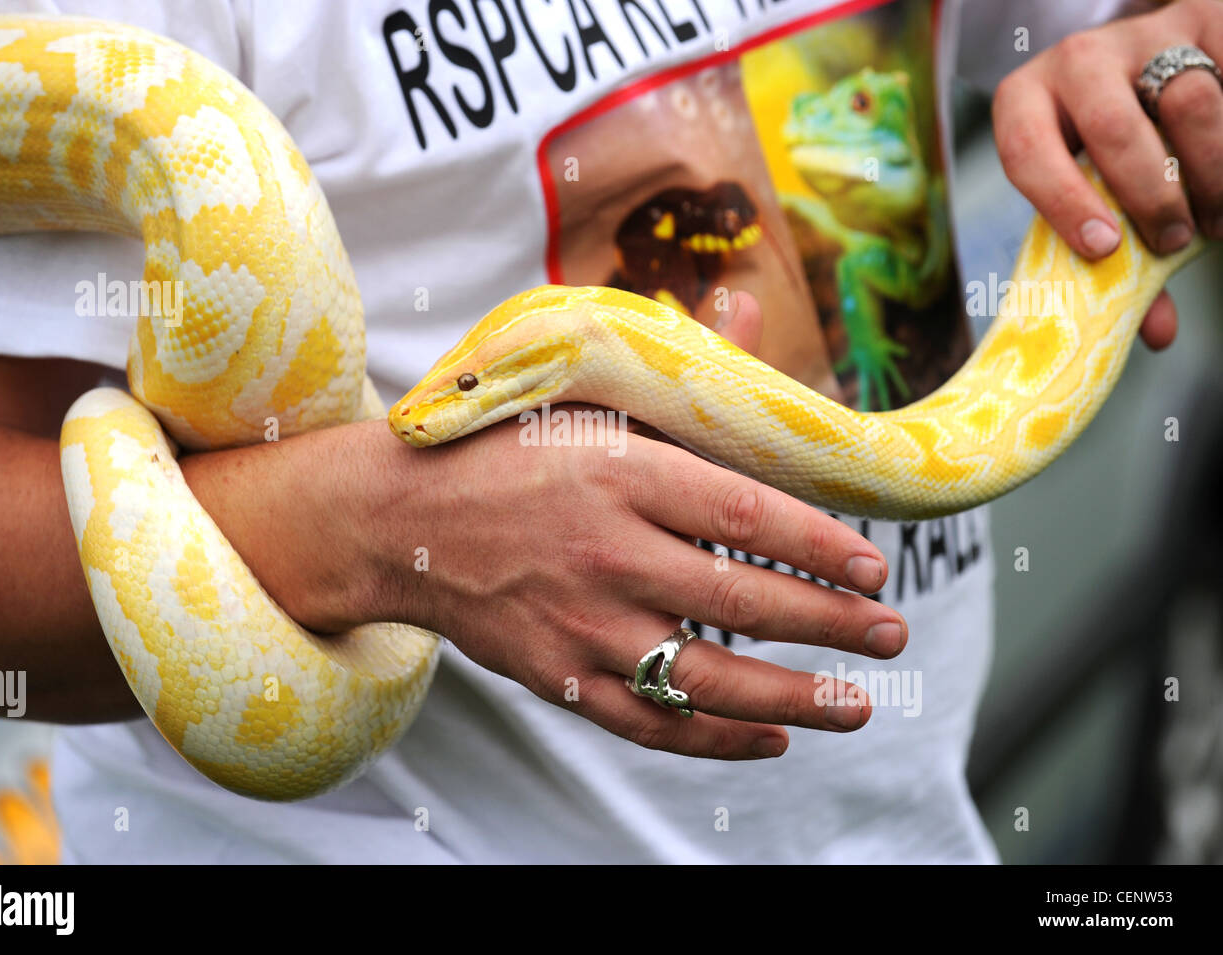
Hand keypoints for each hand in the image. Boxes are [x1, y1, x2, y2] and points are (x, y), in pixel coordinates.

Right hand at [355, 291, 906, 759]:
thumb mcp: (581, 394)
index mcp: (619, 472)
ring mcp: (580, 624)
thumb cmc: (499, 450)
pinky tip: (770, 740)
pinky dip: (715, 740)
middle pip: (741, 600)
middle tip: (891, 631)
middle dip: (830, 622)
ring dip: (794, 698)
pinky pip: (649, 724)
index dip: (821, 547)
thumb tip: (747, 307)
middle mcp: (605, 553)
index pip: (746, 514)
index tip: (874, 567)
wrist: (395, 518)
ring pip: (707, 678)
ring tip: (858, 703)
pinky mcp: (558, 675)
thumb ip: (674, 367)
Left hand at [992, 0, 1222, 349]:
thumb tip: (1159, 335)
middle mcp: (1077, 61)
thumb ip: (1118, 256)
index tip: (1103, 247)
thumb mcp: (1093, 190)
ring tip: (1218, 219)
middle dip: (1150, 195)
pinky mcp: (1204, 20)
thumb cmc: (1106, 149)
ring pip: (1189, 102)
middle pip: (1113, 129)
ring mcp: (1144, 35)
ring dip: (1212, 171)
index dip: (1059, 202)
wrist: (1151, 58)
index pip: (1024, 152)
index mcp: (1025, 103)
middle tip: (1176, 242)